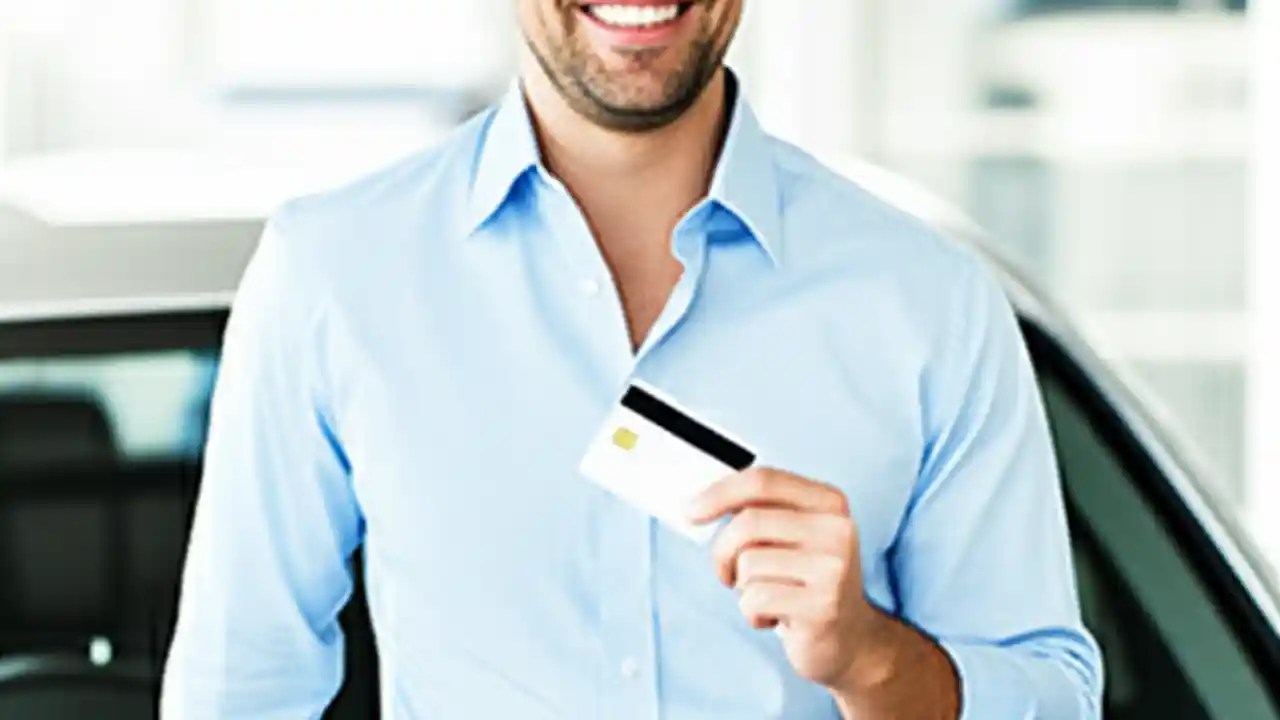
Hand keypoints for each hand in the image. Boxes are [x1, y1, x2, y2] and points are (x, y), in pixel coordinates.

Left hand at [686, 467, 880, 687]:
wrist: (851, 639)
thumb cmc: (807, 585)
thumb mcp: (792, 538)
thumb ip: (759, 514)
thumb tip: (701, 504)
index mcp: (829, 502)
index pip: (763, 481)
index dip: (719, 493)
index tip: (691, 511)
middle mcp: (837, 529)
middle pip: (748, 522)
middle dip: (722, 551)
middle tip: (726, 572)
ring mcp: (833, 568)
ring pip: (748, 563)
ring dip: (744, 587)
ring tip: (769, 596)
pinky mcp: (822, 606)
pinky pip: (755, 598)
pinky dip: (752, 612)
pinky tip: (776, 616)